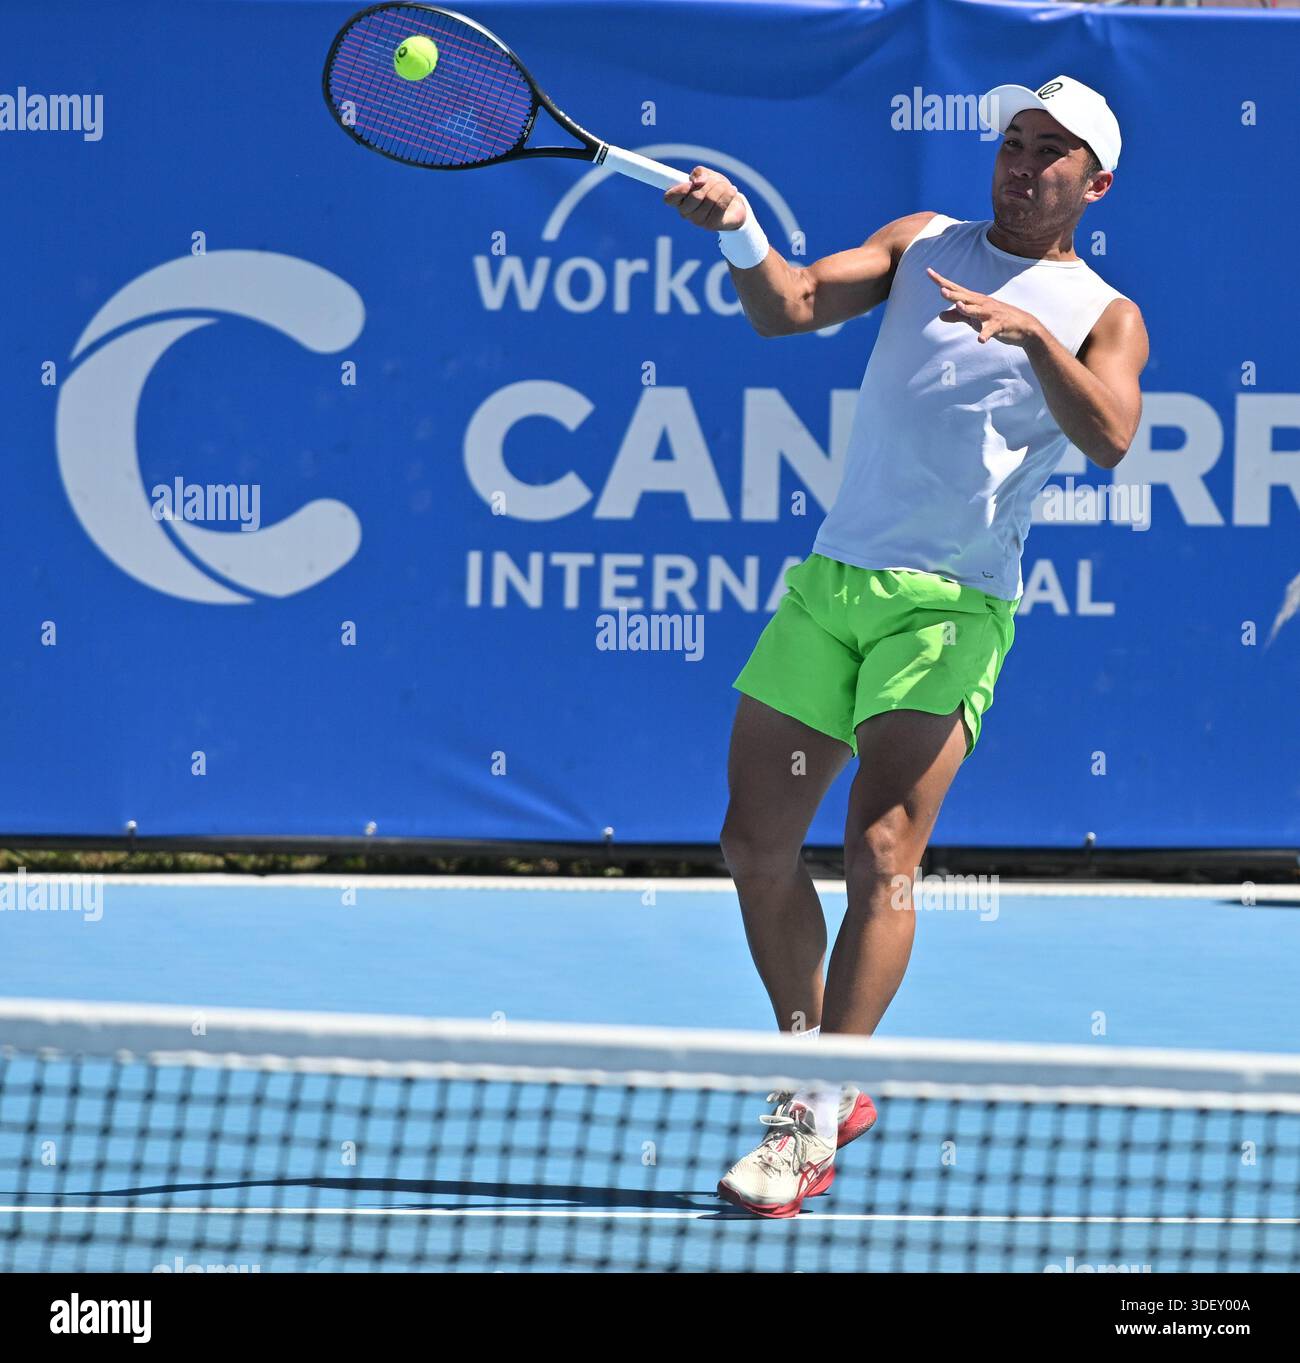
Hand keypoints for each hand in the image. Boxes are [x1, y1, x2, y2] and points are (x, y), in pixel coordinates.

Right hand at [664, 167, 748, 230]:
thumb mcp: (706, 175)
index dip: (680, 189)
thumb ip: (700, 173)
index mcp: (679, 201)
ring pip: (710, 199)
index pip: (669, 198)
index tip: (692, 183)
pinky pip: (720, 206)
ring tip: (726, 186)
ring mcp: (698, 221)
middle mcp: (685, 213)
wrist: (733, 205)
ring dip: (721, 187)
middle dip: (709, 184)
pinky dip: (728, 194)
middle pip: (695, 196)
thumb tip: (698, 181)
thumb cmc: (715, 188)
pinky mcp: (711, 225)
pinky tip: (732, 191)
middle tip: (715, 182)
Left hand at [927, 267, 1041, 347]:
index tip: (928, 271)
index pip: (955, 289)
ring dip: (968, 309)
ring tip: (958, 305)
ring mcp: (991, 314)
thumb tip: (940, 315)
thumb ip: (957, 316)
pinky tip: (980, 339)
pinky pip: (991, 331)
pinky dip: (985, 334)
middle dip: (953, 294)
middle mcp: (981, 304)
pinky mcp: (999, 326)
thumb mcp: (974, 319)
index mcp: (974, 300)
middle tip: (941, 289)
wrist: (1023, 326)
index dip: (941, 282)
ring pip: (977, 311)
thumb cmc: (995, 320)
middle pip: (965, 298)